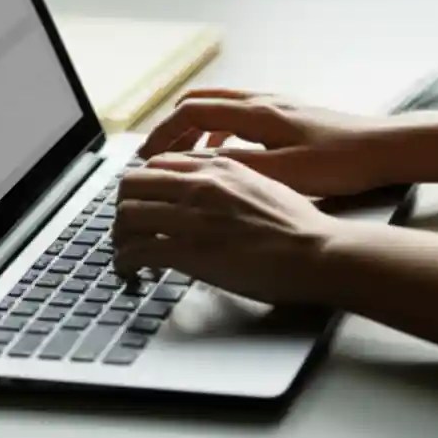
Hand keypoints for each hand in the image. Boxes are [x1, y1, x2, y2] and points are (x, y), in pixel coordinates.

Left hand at [114, 152, 341, 304]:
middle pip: (132, 183)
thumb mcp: (262, 186)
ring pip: (126, 215)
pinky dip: (125, 262)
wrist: (318, 252)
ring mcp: (192, 215)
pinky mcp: (189, 249)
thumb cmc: (300, 227)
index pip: (158, 164)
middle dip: (123, 207)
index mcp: (219, 167)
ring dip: (119, 237)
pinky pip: (136, 250)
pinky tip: (131, 272)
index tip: (144, 203)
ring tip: (126, 254)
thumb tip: (212, 199)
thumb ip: (230, 186)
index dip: (144, 186)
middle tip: (127, 229)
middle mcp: (199, 184)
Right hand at [138, 88, 393, 196]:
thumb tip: (191, 166)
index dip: (163, 133)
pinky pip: (243, 116)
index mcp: (256, 113)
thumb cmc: (339, 163)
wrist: (385, 149)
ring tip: (185, 158)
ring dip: (197, 129)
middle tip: (156, 155)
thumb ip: (235, 167)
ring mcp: (279, 106)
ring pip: (222, 108)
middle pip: (202, 103)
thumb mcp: (282, 173)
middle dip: (174, 128)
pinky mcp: (292, 116)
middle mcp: (264, 101)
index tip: (145, 156)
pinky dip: (222, 131)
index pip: (192, 112)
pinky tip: (230, 155)